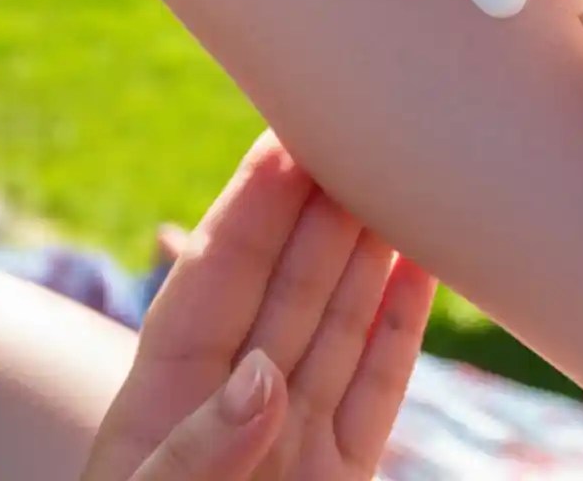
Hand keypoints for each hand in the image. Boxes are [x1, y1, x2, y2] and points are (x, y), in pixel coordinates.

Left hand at [84, 132, 435, 479]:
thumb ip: (199, 449)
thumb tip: (265, 378)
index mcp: (161, 407)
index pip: (211, 284)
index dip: (248, 211)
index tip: (281, 145)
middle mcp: (235, 410)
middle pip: (284, 289)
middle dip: (318, 209)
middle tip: (355, 135)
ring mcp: (295, 439)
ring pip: (338, 324)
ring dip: (367, 251)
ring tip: (398, 181)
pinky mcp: (343, 474)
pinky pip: (379, 388)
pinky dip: (401, 327)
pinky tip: (420, 268)